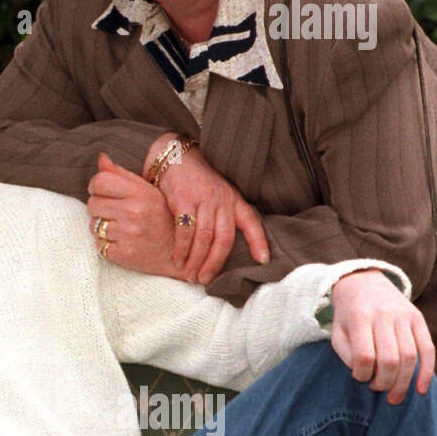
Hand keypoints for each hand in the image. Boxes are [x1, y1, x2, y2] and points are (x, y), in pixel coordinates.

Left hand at [87, 154, 184, 278]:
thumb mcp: (148, 191)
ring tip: (121, 228)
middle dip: (99, 208)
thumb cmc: (162, 217)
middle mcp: (134, 212)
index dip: (96, 186)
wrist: (178, 252)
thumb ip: (122, 175)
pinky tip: (122, 242)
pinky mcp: (124, 254)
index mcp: (140, 194)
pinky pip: (99, 245)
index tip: (101, 192)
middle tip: (115, 213)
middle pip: (93, 204)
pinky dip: (107, 244)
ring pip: (94, 225)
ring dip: (103, 227)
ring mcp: (128, 235)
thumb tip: (101, 158)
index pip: (100, 181)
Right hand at [146, 134, 269, 284]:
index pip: (251, 222)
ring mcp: (203, 199)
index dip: (259, 242)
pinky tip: (178, 260)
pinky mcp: (183, 199)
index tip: (263, 261)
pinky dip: (182, 249)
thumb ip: (223, 214)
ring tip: (191, 276)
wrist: (173, 155)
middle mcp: (221, 200)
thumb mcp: (217, 192)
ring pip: (204, 238)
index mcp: (233, 199)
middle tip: (205, 280)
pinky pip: (184, 231)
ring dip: (197, 260)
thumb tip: (221, 247)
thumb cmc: (195, 180)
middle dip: (215, 263)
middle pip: (224, 238)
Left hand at [328, 270, 434, 403]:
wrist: (363, 282)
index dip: (362, 374)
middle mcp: (384, 315)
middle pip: (390, 359)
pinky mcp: (418, 319)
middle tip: (377, 389)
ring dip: (403, 383)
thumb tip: (366, 375)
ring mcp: (404, 316)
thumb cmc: (348, 314)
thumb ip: (347, 354)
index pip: (364, 355)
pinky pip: (428, 349)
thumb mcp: (337, 330)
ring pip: (410, 357)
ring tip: (394, 396)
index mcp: (359, 317)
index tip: (359, 377)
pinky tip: (420, 390)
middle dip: (384, 383)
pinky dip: (427, 372)